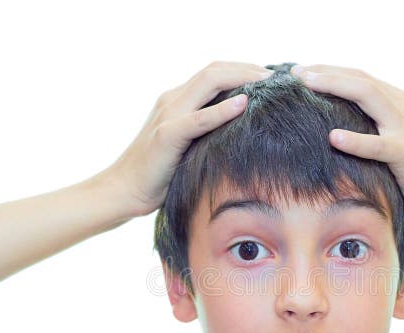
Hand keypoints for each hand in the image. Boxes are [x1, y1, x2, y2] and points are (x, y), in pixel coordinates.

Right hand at [101, 61, 273, 216]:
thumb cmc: (160, 174)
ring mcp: (169, 114)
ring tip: (269, 83)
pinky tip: (244, 105)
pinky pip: (198, 119)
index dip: (244, 70)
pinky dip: (222, 110)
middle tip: (279, 77)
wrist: (124, 191)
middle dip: (249, 69)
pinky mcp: (167, 135)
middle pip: (215, 71)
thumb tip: (243, 135)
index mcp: (179, 100)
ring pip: (208, 82)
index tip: (272, 79)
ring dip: (241, 78)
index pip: (215, 73)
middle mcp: (173, 100)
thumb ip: (209, 133)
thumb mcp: (189, 147)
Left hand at [290, 64, 403, 225]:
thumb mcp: (396, 141)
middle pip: (360, 79)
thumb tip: (336, 129)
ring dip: (335, 87)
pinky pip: (378, 145)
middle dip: (325, 73)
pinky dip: (355, 140)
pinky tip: (333, 137)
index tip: (301, 72)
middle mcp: (402, 107)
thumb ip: (373, 129)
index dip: (330, 72)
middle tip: (295, 73)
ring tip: (306, 86)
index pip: (360, 78)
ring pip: (368, 97)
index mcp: (398, 103)